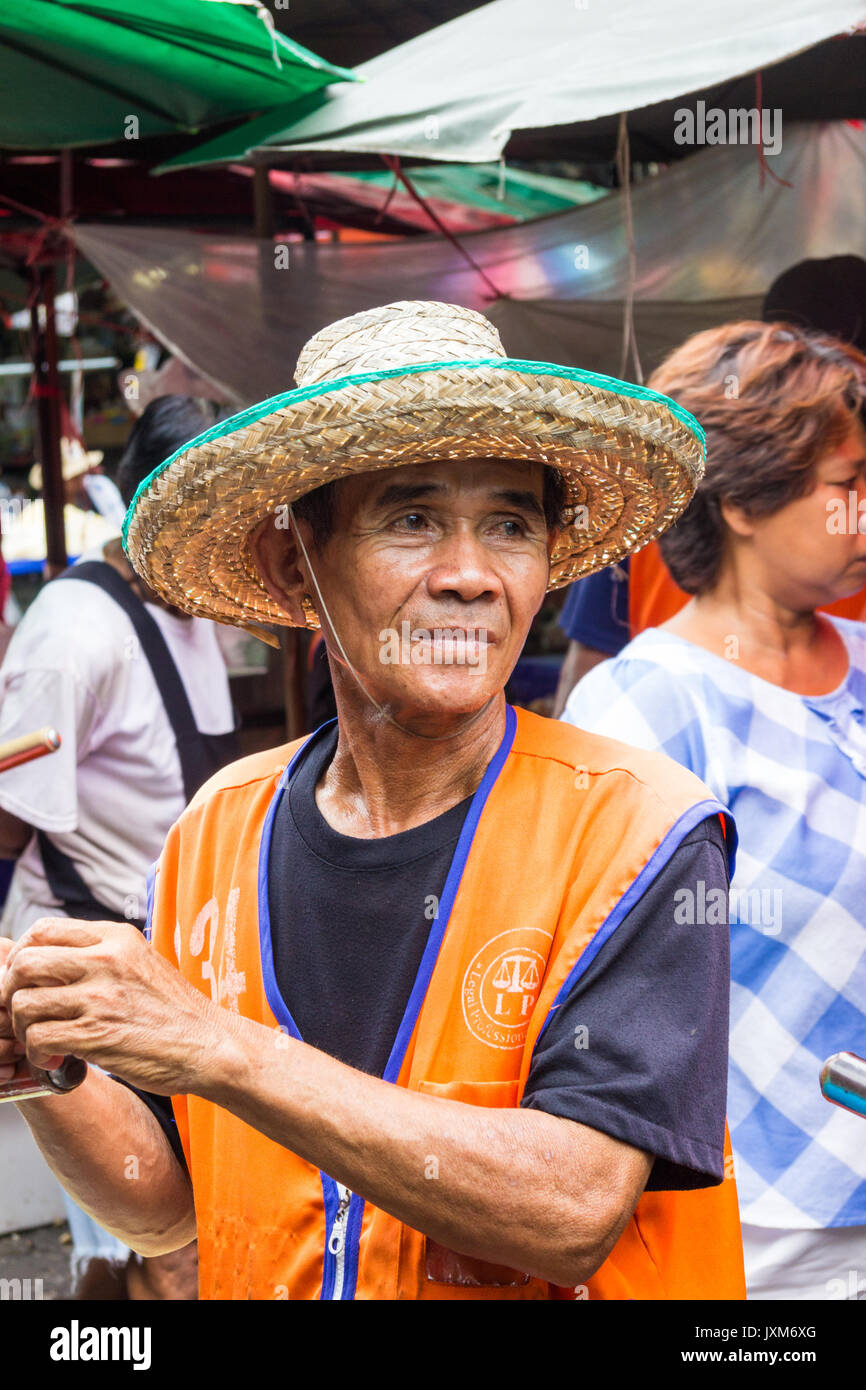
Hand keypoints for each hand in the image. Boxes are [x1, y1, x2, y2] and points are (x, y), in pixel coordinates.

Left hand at [0, 918, 229, 1094]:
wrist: (209, 1044)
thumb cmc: (174, 1010)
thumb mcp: (141, 962)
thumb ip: (102, 955)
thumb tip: (53, 961)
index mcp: (115, 938)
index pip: (43, 929)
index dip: (22, 954)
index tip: (25, 978)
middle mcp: (106, 961)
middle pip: (25, 962)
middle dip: (11, 990)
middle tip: (24, 1011)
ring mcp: (101, 997)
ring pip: (25, 1002)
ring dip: (23, 1026)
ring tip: (41, 1039)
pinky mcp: (97, 1035)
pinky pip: (39, 1037)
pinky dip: (38, 1052)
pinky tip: (57, 1058)